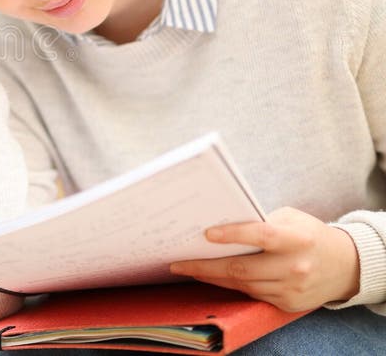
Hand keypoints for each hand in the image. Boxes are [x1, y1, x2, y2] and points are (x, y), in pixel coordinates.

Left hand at [169, 207, 360, 312]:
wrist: (346, 266)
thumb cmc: (309, 234)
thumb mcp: (291, 218)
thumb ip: (261, 221)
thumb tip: (219, 221)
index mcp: (297, 239)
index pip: (261, 236)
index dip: (233, 235)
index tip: (206, 234)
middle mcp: (295, 266)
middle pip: (242, 268)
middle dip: (205, 266)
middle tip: (178, 262)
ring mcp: (291, 289)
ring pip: (242, 284)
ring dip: (211, 277)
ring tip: (187, 269)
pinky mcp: (288, 304)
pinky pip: (251, 294)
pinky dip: (230, 285)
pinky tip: (212, 277)